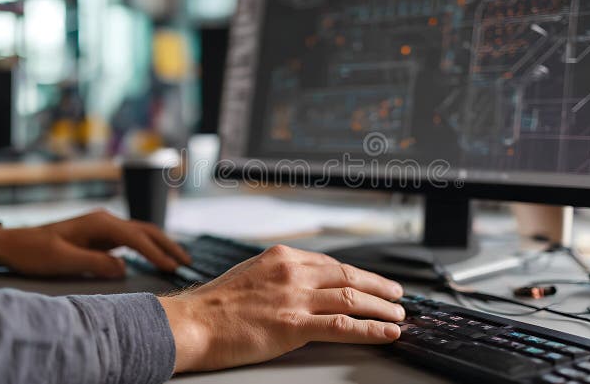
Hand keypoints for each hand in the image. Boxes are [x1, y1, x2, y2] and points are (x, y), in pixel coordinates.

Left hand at [0, 210, 190, 278]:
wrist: (13, 244)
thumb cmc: (34, 253)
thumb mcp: (62, 261)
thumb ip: (95, 264)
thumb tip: (124, 269)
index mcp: (99, 223)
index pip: (136, 238)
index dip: (155, 253)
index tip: (172, 267)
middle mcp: (105, 220)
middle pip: (145, 230)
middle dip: (167, 245)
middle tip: (186, 261)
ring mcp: (103, 226)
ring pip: (141, 233)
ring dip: (160, 245)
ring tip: (178, 259)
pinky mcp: (100, 235)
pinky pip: (131, 239)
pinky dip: (148, 246)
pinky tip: (155, 255)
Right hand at [158, 244, 404, 372]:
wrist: (192, 322)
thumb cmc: (214, 304)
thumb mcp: (250, 275)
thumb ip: (279, 276)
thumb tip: (303, 286)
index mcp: (282, 257)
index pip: (331, 263)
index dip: (358, 274)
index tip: (371, 281)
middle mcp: (292, 272)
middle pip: (348, 275)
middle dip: (378, 287)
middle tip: (397, 296)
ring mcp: (295, 297)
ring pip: (351, 298)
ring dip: (380, 307)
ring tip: (397, 316)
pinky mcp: (294, 325)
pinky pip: (343, 326)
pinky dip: (370, 329)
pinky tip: (386, 332)